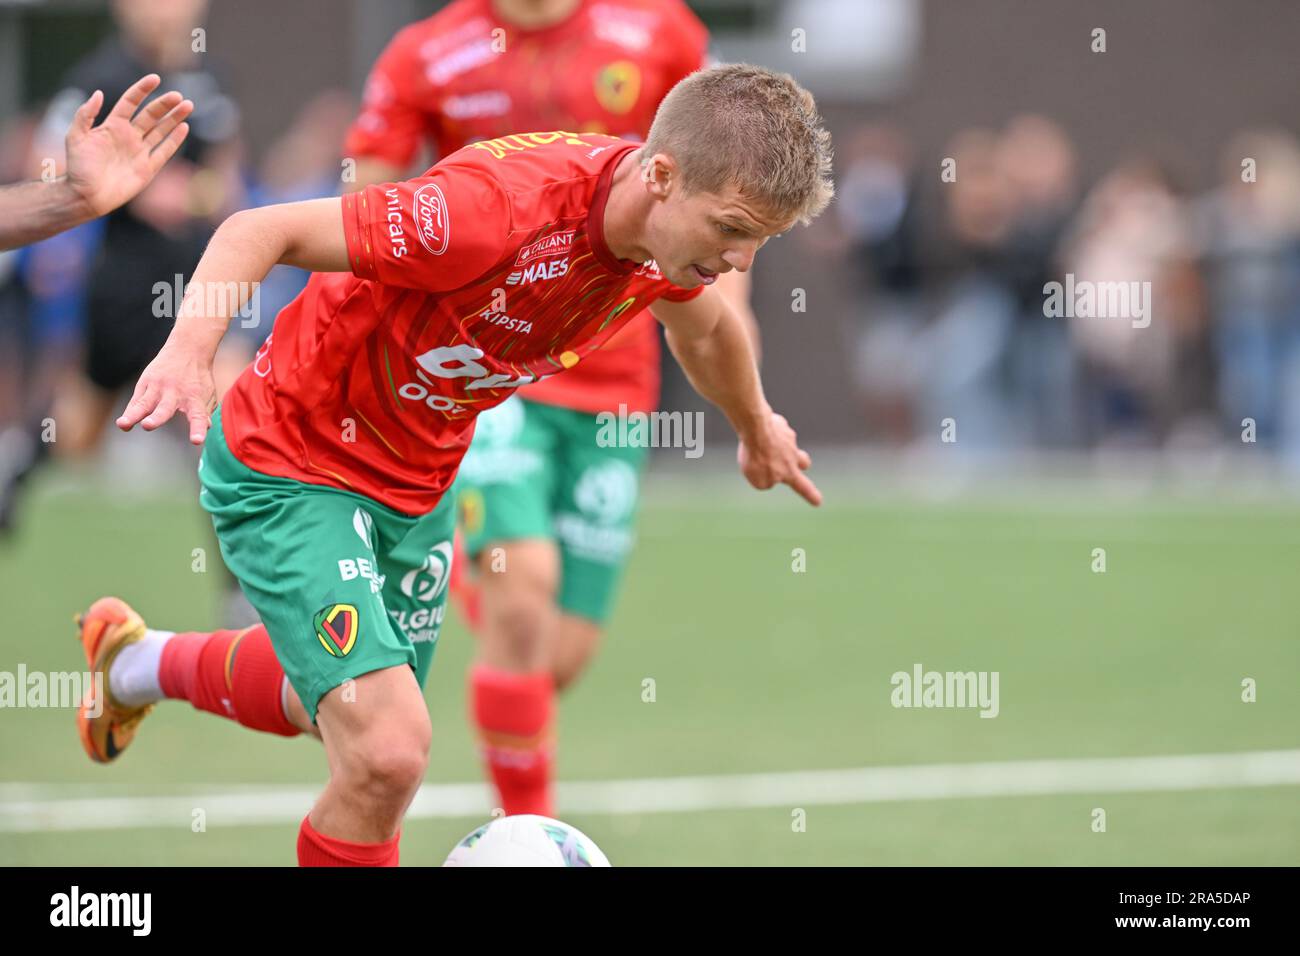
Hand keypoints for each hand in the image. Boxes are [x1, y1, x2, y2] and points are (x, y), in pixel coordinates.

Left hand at [64, 74, 193, 218]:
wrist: (86, 195)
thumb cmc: (78, 167)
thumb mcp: (75, 137)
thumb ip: (85, 114)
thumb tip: (99, 93)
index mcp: (112, 126)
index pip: (131, 102)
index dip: (142, 90)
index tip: (155, 78)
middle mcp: (129, 136)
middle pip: (151, 115)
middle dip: (164, 104)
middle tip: (178, 95)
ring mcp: (140, 152)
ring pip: (161, 130)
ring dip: (174, 118)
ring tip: (188, 105)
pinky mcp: (148, 168)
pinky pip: (164, 151)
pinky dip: (174, 140)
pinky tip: (184, 127)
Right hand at [116, 340, 216, 445]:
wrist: (188, 349)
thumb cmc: (199, 377)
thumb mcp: (208, 393)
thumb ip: (205, 412)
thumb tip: (206, 427)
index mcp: (195, 398)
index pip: (198, 416)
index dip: (198, 429)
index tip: (197, 440)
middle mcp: (176, 393)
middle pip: (164, 409)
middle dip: (156, 418)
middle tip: (148, 425)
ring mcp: (159, 387)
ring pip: (144, 404)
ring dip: (134, 414)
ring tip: (123, 424)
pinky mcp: (146, 382)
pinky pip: (137, 400)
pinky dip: (130, 411)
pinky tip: (123, 423)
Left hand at [737, 411, 821, 505]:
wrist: (755, 429)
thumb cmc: (757, 457)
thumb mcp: (758, 481)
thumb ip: (766, 483)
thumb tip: (770, 476)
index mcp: (789, 472)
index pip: (803, 488)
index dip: (811, 495)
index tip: (818, 502)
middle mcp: (792, 455)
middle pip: (804, 461)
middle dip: (801, 464)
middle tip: (797, 465)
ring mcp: (788, 438)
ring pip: (788, 443)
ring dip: (778, 446)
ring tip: (761, 446)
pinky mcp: (778, 425)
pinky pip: (773, 430)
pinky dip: (766, 434)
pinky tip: (754, 432)